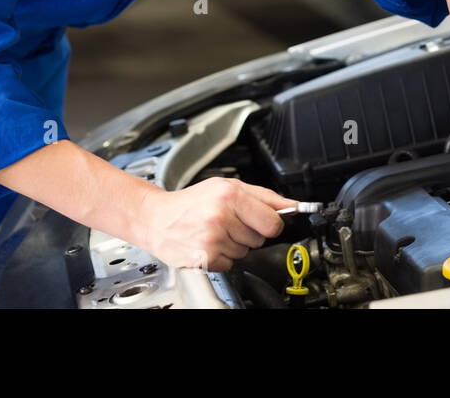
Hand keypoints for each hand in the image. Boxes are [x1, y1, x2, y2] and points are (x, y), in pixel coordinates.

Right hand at [134, 177, 295, 271]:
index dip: (271, 224)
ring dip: (234, 244)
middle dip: (249, 232)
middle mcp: (220, 216)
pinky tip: (208, 244)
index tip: (264, 222)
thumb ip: (263, 196)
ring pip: (245, 251)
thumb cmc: (191, 202)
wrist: (156, 218)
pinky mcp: (205, 258)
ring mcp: (212, 239)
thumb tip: (292, 206)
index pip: (273, 221)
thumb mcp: (226, 186)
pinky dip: (222, 257)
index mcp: (230, 195)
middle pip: (260, 238)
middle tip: (229, 223)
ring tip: (215, 232)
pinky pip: (230, 263)